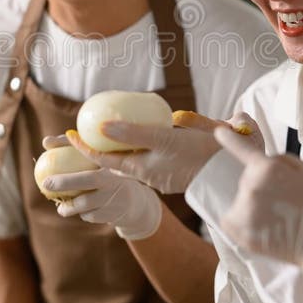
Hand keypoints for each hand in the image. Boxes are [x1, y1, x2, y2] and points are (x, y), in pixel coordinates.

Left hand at [43, 146, 162, 240]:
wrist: (135, 204)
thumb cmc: (107, 176)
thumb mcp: (96, 161)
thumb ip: (71, 148)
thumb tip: (45, 142)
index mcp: (111, 161)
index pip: (90, 150)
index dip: (68, 145)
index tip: (48, 145)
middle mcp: (116, 177)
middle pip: (89, 179)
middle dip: (65, 182)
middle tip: (46, 184)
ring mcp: (117, 196)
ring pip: (86, 203)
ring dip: (69, 206)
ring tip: (61, 208)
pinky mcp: (115, 214)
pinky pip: (91, 215)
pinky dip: (83, 214)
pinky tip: (82, 212)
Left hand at [65, 112, 254, 193]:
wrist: (234, 173)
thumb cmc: (201, 153)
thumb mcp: (165, 139)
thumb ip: (134, 132)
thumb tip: (102, 126)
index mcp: (143, 171)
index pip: (104, 160)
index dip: (85, 148)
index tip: (67, 134)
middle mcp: (149, 176)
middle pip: (113, 162)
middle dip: (93, 150)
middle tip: (76, 136)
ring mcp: (163, 175)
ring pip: (131, 162)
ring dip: (115, 151)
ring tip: (103, 135)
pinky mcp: (176, 171)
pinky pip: (148, 160)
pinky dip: (136, 149)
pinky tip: (139, 136)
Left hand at [214, 127, 302, 299]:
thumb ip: (284, 161)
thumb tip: (268, 160)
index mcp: (267, 168)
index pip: (242, 149)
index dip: (229, 139)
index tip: (218, 132)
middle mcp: (250, 186)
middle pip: (248, 180)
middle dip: (262, 186)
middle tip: (285, 202)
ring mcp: (243, 210)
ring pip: (242, 201)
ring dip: (254, 206)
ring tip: (278, 220)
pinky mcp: (239, 233)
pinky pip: (233, 221)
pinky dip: (243, 224)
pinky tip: (264, 230)